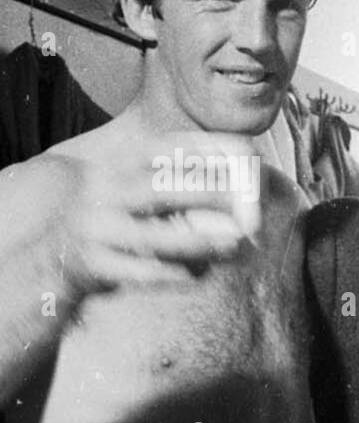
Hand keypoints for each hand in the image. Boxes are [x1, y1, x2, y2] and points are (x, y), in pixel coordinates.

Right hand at [41, 132, 260, 301]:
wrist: (47, 257)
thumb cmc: (107, 221)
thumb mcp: (124, 190)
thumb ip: (166, 183)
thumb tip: (233, 185)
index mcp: (111, 168)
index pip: (159, 149)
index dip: (202, 149)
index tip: (242, 150)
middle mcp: (102, 195)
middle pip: (160, 189)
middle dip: (209, 191)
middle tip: (248, 199)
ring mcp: (97, 231)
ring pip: (154, 236)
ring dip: (200, 241)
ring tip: (235, 242)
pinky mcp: (97, 266)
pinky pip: (144, 272)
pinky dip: (176, 273)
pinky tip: (202, 273)